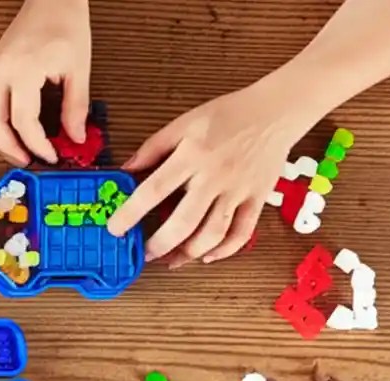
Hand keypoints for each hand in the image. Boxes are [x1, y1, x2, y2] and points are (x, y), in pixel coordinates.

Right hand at [0, 0, 90, 164]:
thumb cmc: (64, 24)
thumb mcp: (79, 67)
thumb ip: (76, 106)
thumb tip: (75, 136)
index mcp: (23, 70)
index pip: (24, 121)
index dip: (37, 145)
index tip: (51, 155)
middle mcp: (0, 73)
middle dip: (10, 150)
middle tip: (30, 161)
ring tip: (19, 151)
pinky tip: (10, 132)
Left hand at [108, 83, 312, 265]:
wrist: (275, 112)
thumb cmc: (226, 115)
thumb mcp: (184, 122)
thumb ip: (153, 148)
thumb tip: (125, 170)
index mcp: (192, 155)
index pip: (154, 189)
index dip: (131, 213)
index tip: (114, 229)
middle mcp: (215, 176)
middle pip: (184, 221)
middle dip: (160, 244)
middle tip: (144, 253)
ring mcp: (239, 190)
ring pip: (214, 233)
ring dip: (190, 253)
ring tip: (171, 260)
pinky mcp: (258, 199)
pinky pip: (242, 233)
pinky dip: (225, 250)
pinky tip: (207, 256)